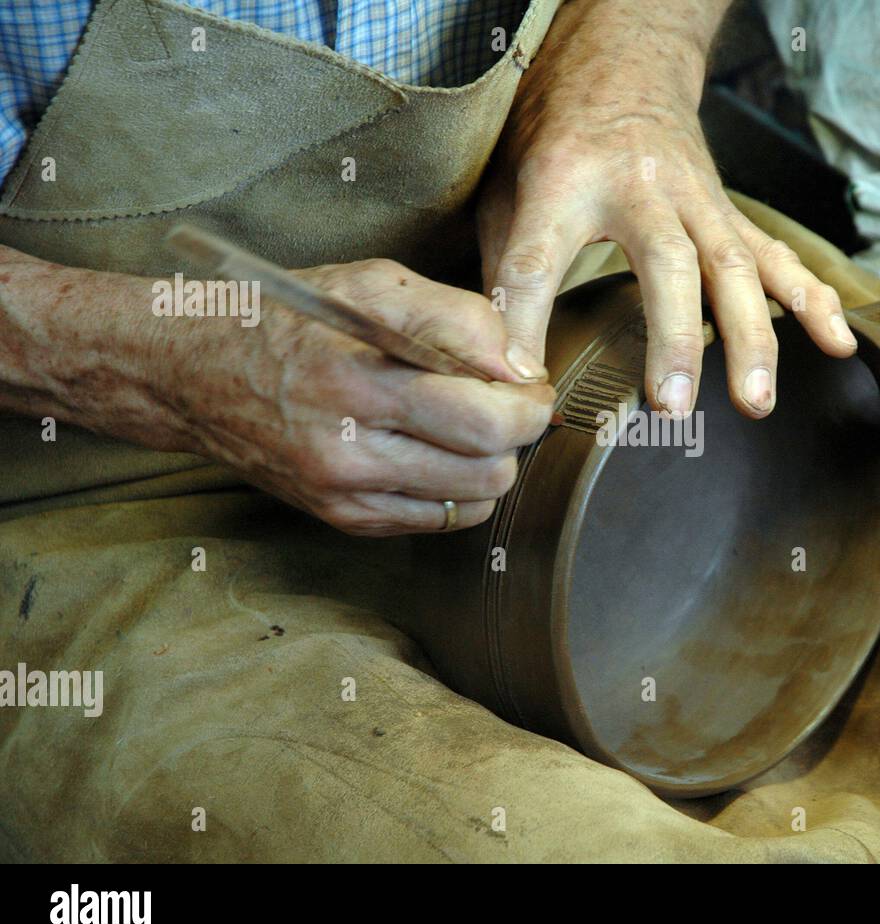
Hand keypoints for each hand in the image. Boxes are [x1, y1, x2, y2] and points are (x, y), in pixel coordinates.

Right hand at [0, 252, 554, 534]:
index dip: (528, 397)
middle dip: (517, 431)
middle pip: (490, 465)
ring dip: (492, 462)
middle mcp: (348, 446)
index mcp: (357, 377)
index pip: (486, 415)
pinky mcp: (341, 517)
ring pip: (475, 498)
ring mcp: (344, 491)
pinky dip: (459, 489)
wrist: (187, 373)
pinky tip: (437, 451)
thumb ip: (457, 319)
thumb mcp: (370, 284)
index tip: (526, 379)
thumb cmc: (283, 318)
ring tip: (469, 425)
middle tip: (507, 402)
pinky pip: (441, 519)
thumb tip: (520, 367)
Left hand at [478, 0, 857, 420]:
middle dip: (675, 339)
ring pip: (735, 266)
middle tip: (673, 407)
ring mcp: (697, 197)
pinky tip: (838, 344)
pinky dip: (812, 302)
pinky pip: (779, 257)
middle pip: (665, 263)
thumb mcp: (504, 189)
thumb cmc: (555, 133)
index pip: (538, 256)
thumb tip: (501, 365)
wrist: (623, 61)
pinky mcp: (729, 212)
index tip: (523, 380)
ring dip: (752, 338)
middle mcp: (640, 185)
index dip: (525, 319)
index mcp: (564, 177)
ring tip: (755, 402)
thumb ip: (502, 271)